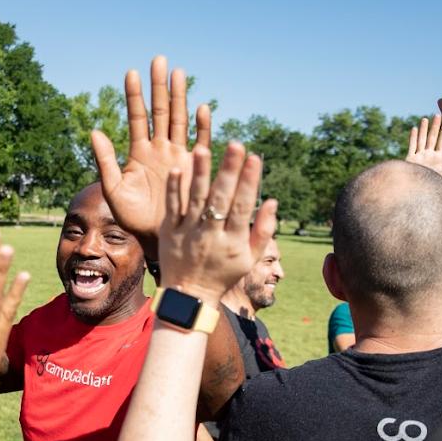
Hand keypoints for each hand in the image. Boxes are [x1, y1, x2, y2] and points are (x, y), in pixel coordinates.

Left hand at [91, 56, 210, 248]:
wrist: (159, 238)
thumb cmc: (133, 220)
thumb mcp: (114, 191)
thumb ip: (105, 161)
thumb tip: (94, 131)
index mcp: (139, 153)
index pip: (136, 118)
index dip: (134, 95)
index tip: (131, 72)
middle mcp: (160, 149)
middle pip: (160, 111)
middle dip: (159, 86)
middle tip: (158, 59)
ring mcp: (178, 156)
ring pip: (179, 120)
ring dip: (179, 97)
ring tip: (178, 73)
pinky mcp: (195, 167)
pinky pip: (200, 143)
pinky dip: (201, 126)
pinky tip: (201, 108)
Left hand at [159, 142, 277, 306]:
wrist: (189, 296)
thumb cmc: (223, 274)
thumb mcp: (249, 258)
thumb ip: (264, 230)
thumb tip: (273, 200)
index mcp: (233, 242)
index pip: (243, 207)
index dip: (249, 182)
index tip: (255, 158)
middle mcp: (211, 236)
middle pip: (221, 199)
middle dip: (229, 171)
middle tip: (236, 144)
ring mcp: (187, 233)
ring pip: (195, 200)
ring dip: (200, 174)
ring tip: (203, 149)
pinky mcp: (168, 233)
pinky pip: (171, 208)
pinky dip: (173, 189)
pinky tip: (176, 168)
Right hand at [405, 115, 441, 185]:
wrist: (421, 196)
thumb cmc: (435, 190)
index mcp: (438, 159)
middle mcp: (429, 156)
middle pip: (432, 138)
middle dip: (435, 127)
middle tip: (438, 114)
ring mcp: (419, 157)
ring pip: (422, 140)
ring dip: (423, 129)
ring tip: (425, 118)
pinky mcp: (410, 160)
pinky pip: (412, 146)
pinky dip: (413, 138)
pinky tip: (414, 128)